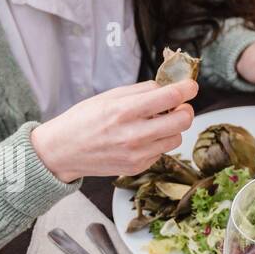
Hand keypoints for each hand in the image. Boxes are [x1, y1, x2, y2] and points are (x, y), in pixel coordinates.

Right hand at [31, 79, 196, 182]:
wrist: (63, 151)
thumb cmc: (83, 120)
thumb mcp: (109, 97)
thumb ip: (141, 91)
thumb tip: (168, 86)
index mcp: (125, 110)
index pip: (169, 97)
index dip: (186, 89)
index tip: (191, 86)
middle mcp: (134, 134)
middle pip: (182, 121)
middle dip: (186, 110)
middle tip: (179, 105)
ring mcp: (137, 154)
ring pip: (176, 138)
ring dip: (173, 128)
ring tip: (156, 122)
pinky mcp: (138, 167)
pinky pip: (161, 151)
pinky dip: (158, 142)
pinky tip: (142, 137)